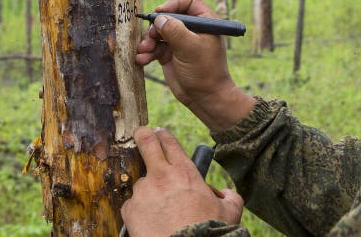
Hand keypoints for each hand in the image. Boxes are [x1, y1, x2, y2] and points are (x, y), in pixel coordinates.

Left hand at [121, 127, 243, 236]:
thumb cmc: (208, 231)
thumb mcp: (228, 211)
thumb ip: (230, 197)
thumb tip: (228, 194)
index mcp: (184, 171)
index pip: (169, 141)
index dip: (162, 135)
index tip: (159, 133)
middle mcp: (161, 176)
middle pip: (146, 143)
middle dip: (143, 135)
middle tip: (141, 134)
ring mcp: (143, 191)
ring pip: (141, 182)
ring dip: (148, 189)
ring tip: (160, 208)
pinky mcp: (130, 209)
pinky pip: (133, 205)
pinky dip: (140, 211)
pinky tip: (151, 221)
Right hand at [136, 0, 253, 130]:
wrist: (204, 98)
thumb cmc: (205, 72)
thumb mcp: (190, 48)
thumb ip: (174, 30)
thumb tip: (159, 18)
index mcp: (204, 21)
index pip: (187, 1)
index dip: (173, 3)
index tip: (161, 12)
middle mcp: (191, 29)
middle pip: (168, 16)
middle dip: (156, 27)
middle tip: (151, 38)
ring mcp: (179, 41)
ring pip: (158, 32)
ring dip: (148, 41)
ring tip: (144, 52)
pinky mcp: (169, 54)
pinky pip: (154, 47)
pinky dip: (147, 52)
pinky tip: (142, 60)